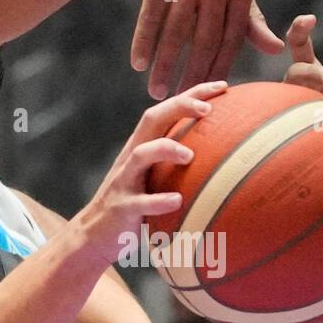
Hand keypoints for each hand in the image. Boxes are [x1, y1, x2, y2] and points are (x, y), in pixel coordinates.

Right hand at [72, 81, 226, 266]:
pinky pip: (140, 202)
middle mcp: (131, 157)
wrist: (94, 236)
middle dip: (180, 107)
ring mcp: (124, 181)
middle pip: (152, 119)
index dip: (193, 94)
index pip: (167, 110)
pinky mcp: (122, 208)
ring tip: (190, 155)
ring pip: (141, 154)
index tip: (222, 86)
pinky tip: (178, 201)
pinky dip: (159, 201)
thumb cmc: (136, 208)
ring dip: (166, 149)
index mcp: (143, 147)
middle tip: (209, 109)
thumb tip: (228, 166)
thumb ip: (179, 169)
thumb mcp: (155, 183)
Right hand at [124, 0, 284, 98]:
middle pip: (204, 38)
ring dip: (164, 65)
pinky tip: (138, 65)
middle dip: (193, 73)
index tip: (208, 94)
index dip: (220, 68)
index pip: (232, 37)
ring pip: (175, 31)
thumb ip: (251, 21)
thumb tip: (278, 50)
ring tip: (156, 91)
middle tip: (181, 99)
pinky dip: (143, 42)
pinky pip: (151, 15)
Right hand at [282, 14, 322, 134]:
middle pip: (295, 70)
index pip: (300, 47)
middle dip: (311, 71)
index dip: (299, 30)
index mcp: (315, 79)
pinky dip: (289, 110)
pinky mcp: (281, 129)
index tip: (310, 19)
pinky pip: (278, 113)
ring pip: (288, 89)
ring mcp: (288, 109)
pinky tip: (303, 116)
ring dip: (308, 88)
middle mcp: (297, 91)